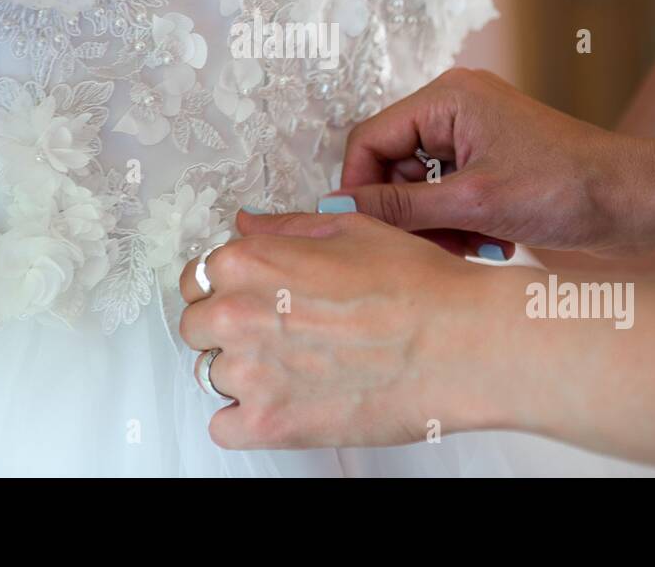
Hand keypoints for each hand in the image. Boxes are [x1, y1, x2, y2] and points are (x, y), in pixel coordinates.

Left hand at [177, 210, 513, 448]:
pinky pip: (224, 427)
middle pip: (196, 327)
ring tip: (296, 367)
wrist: (459, 343)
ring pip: (213, 376)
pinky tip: (285, 403)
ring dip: (244, 373)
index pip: (199, 277)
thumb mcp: (349, 229)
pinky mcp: (268, 423)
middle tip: (277, 333)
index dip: (227, 287)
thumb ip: (285, 230)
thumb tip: (247, 226)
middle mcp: (237, 313)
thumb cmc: (416, 286)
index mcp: (249, 261)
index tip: (250, 297)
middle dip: (227, 329)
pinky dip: (247, 420)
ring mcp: (249, 372)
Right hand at [335, 67, 654, 250]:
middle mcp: (456, 107)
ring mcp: (474, 132)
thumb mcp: (473, 203)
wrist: (636, 200)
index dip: (360, 189)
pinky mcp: (490, 158)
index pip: (370, 140)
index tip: (363, 234)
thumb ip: (399, 207)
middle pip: (393, 165)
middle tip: (438, 245)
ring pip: (420, 185)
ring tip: (474, 244)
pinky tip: (491, 240)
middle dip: (409, 213)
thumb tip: (339, 209)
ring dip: (437, 224)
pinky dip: (460, 222)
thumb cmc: (569, 188)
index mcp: (447, 99)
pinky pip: (448, 192)